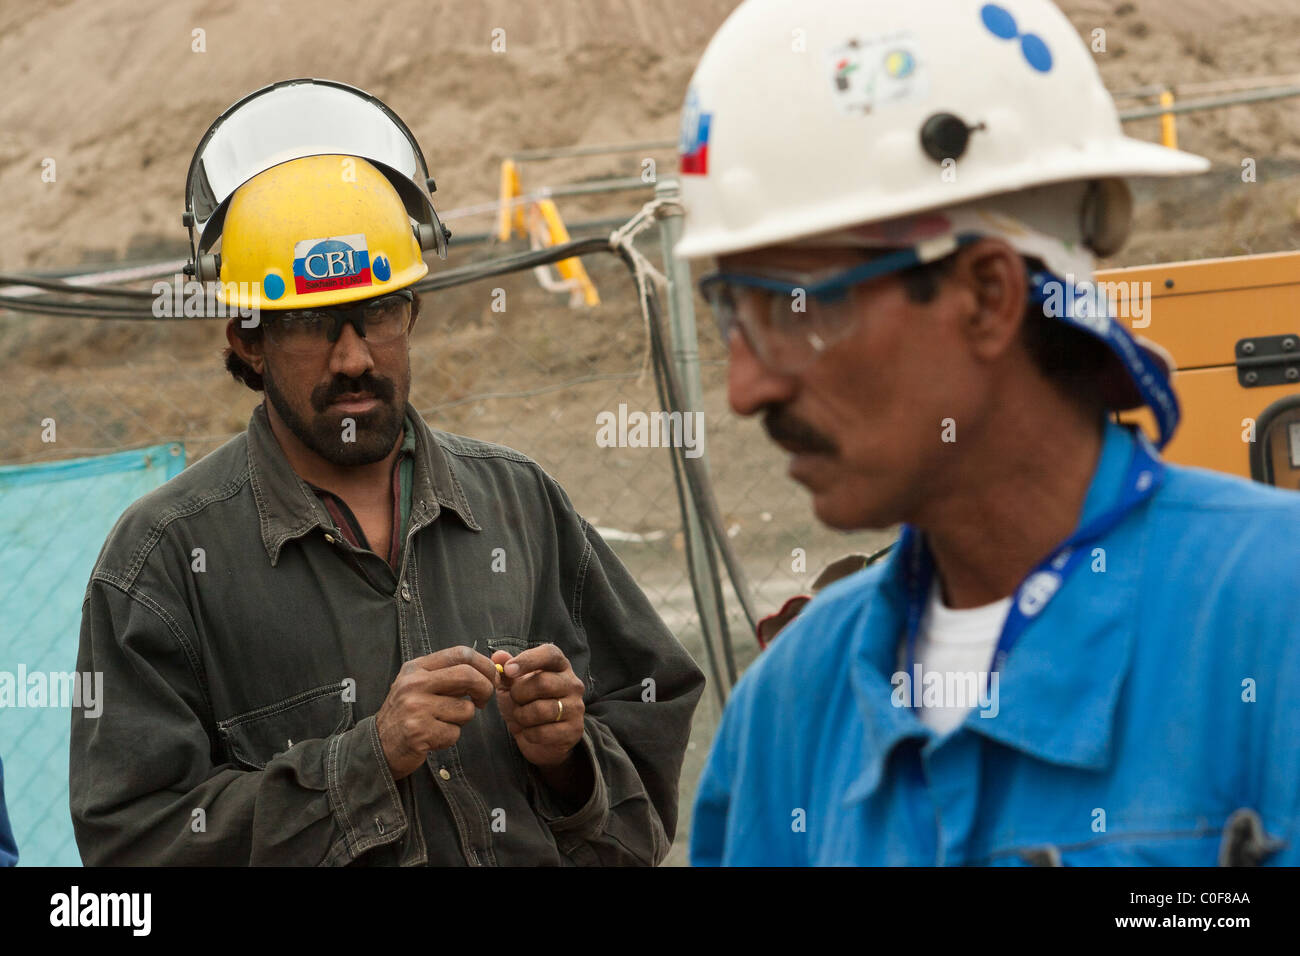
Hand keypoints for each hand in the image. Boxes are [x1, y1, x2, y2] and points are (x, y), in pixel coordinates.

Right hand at [376, 646, 497, 779]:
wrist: (378, 745)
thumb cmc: (407, 714)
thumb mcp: (419, 685)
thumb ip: (448, 675)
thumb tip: (490, 669)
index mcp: (416, 668)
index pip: (461, 653)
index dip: (484, 664)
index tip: (491, 677)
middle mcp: (414, 683)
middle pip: (468, 675)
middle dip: (485, 689)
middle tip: (483, 701)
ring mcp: (415, 707)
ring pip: (466, 709)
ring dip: (463, 720)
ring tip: (443, 722)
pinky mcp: (419, 731)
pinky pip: (455, 733)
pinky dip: (450, 738)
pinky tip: (433, 737)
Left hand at [491, 644, 584, 768]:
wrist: (542, 739)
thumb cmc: (528, 704)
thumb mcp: (513, 685)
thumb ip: (506, 670)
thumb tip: (498, 656)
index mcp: (560, 666)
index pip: (550, 654)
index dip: (528, 660)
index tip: (508, 670)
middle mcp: (573, 684)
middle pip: (543, 683)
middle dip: (518, 694)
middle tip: (514, 700)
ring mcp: (576, 707)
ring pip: (541, 710)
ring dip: (521, 716)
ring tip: (521, 717)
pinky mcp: (574, 730)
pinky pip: (543, 732)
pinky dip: (528, 734)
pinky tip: (530, 732)